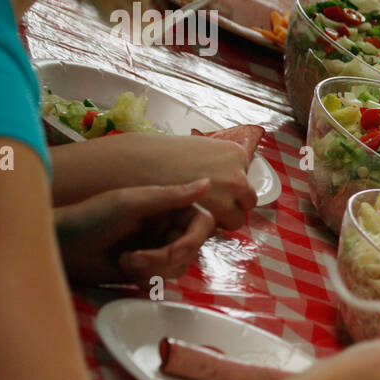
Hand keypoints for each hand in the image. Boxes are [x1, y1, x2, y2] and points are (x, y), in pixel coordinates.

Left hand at [54, 179, 216, 285]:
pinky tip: (124, 269)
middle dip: (164, 258)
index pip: (202, 223)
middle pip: (192, 250)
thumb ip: (170, 196)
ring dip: (153, 269)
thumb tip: (209, 182)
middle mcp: (167, 228)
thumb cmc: (92, 217)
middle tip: (135, 259)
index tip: (174, 250)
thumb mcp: (132, 203)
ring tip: (126, 261)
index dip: (193, 240)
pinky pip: (162, 281)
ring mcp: (157, 249)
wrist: (60, 245)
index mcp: (168, 207)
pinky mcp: (146, 270)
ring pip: (179, 268)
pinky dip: (145, 279)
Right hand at [83, 133, 256, 227]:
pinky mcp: (218, 214)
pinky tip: (186, 218)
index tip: (210, 187)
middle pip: (246, 200)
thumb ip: (218, 164)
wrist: (132, 165)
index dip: (227, 188)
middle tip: (204, 203)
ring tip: (192, 213)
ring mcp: (230, 196)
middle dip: (229, 204)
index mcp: (237, 153)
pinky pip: (218, 230)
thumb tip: (229, 181)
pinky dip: (205, 229)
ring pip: (236, 219)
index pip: (245, 179)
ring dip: (219, 219)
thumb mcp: (199, 149)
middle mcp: (239, 174)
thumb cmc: (161, 156)